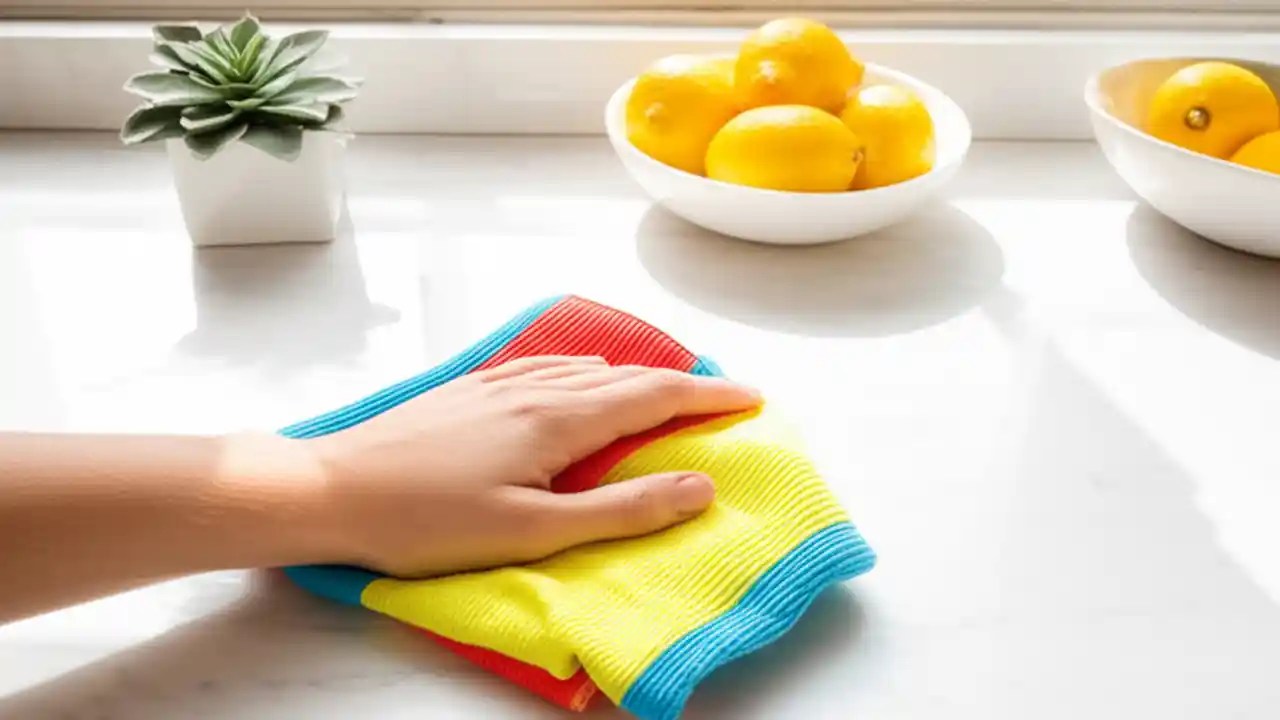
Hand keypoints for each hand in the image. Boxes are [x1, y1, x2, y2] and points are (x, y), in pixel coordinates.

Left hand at [306, 356, 760, 576]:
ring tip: (665, 392)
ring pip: (589, 367)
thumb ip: (621, 510)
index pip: (655, 396)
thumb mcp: (533, 531)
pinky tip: (581, 383)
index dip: (709, 395)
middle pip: (629, 375)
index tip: (753, 397)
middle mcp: (536, 387)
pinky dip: (590, 372)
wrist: (331, 489)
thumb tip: (700, 485)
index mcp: (559, 419)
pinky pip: (551, 366)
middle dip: (683, 384)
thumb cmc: (429, 521)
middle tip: (723, 398)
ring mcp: (500, 381)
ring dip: (637, 376)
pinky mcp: (472, 387)